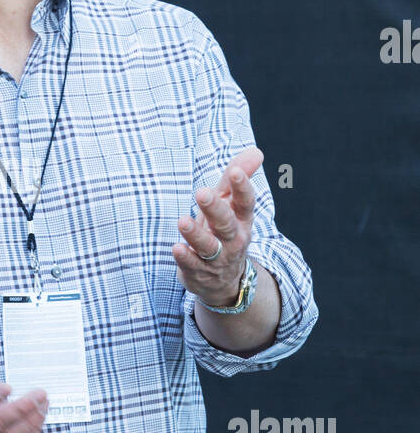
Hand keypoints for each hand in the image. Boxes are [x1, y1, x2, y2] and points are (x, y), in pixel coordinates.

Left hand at [172, 147, 262, 306]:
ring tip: (183, 221)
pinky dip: (185, 258)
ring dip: (196, 234)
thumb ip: (236, 178)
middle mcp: (233, 239)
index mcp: (242, 219)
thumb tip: (255, 151)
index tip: (235, 172)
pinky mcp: (199, 272)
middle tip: (202, 192)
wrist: (224, 280)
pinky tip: (176, 248)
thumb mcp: (231, 205)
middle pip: (226, 223)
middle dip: (215, 208)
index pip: (245, 202)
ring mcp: (217, 258)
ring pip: (208, 246)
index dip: (242, 187)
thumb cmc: (225, 230)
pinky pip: (192, 265)